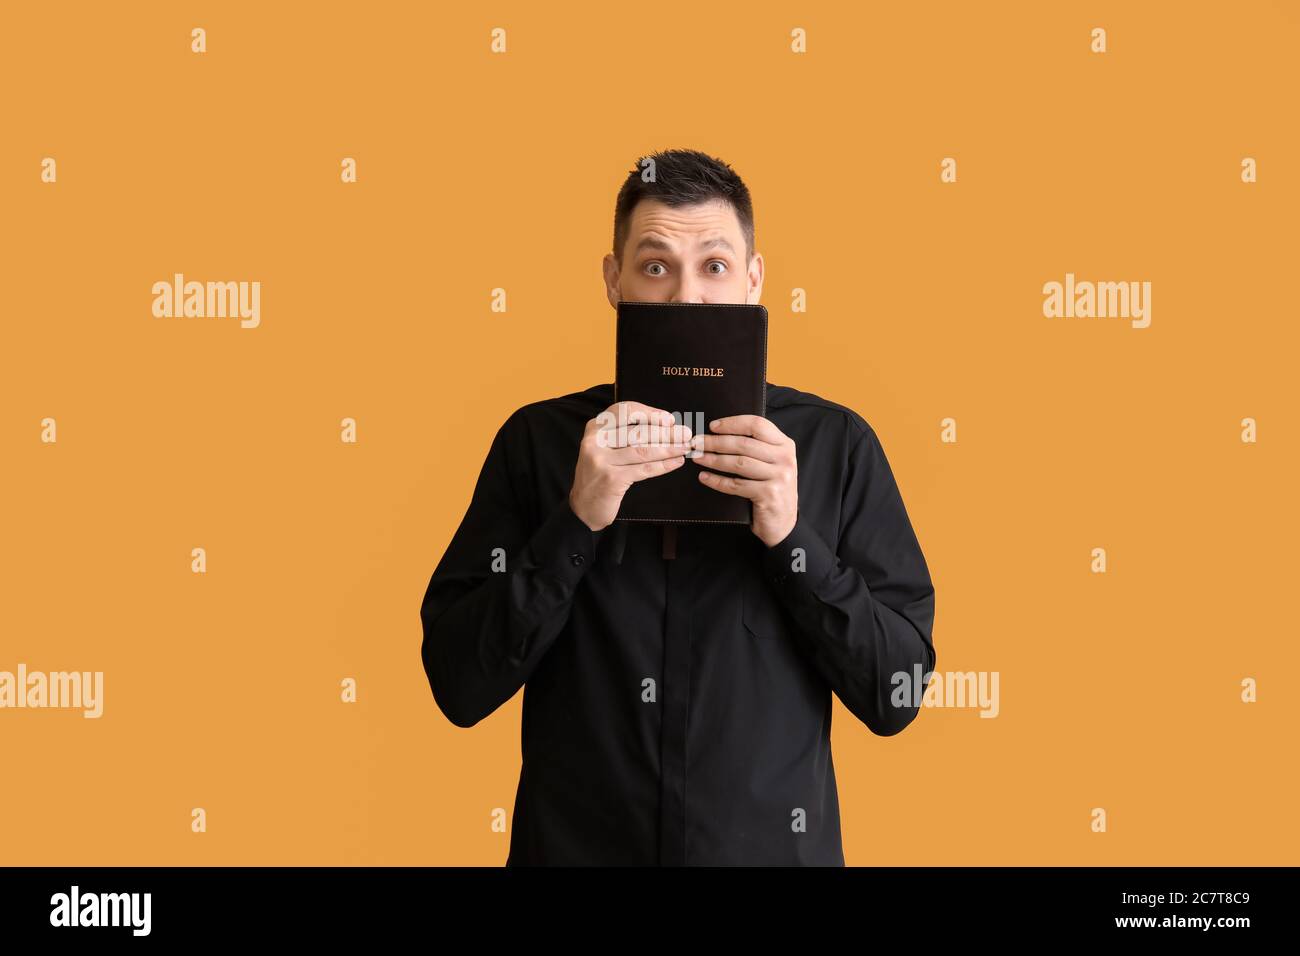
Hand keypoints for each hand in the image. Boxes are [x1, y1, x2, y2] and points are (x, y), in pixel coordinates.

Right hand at [569, 401, 693, 531]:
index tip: (669, 419)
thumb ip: (626, 435)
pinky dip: (662, 465)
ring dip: (668, 448)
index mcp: (595, 428)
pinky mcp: (611, 479)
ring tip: (685, 448)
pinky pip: (643, 469)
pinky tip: (675, 463)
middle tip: (686, 434)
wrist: (584, 507)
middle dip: (666, 432)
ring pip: (642, 450)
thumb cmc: (601, 474)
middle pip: (637, 431)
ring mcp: (602, 460)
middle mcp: (595, 441)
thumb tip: (665, 426)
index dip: (649, 413)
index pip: (625, 411)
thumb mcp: (606, 448)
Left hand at [689, 414, 797, 547]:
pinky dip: (717, 481)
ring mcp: (779, 477)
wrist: (783, 522)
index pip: (757, 424)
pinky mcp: (769, 494)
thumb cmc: (771, 488)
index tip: (712, 426)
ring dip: (714, 460)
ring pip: (739, 463)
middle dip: (716, 442)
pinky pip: (737, 485)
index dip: (733, 423)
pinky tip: (705, 477)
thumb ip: (757, 447)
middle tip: (697, 442)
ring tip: (698, 458)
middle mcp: (785, 458)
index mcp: (784, 445)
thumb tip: (721, 433)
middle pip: (744, 443)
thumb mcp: (772, 463)